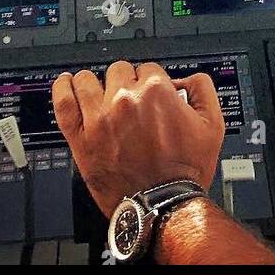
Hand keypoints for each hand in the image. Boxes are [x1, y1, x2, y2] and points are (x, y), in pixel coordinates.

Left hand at [53, 61, 225, 216]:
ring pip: (88, 80)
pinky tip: (66, 84)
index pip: (147, 68)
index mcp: (155, 92)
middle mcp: (125, 100)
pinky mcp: (81, 138)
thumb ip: (202, 90)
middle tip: (130, 102)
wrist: (163, 206)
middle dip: (125, 83)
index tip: (149, 95)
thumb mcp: (212, 125)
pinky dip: (62, 89)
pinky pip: (63, 103)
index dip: (150, 81)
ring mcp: (100, 118)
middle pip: (119, 71)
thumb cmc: (184, 172)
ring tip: (98, 93)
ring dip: (95, 83)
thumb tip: (186, 80)